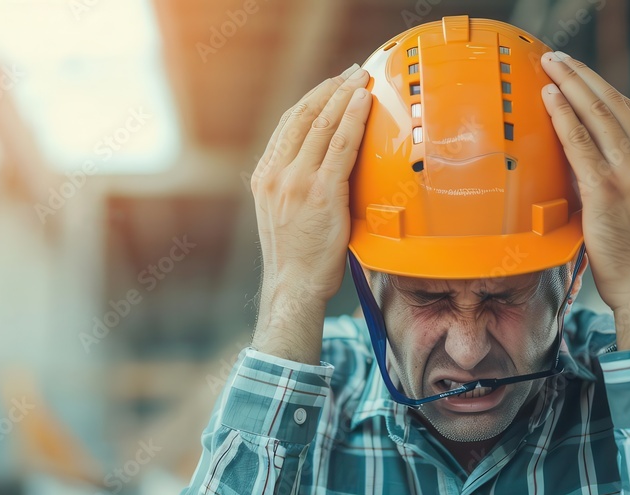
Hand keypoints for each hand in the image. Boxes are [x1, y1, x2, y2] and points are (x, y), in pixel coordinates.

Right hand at [250, 63, 370, 363]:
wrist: (293, 286)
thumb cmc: (296, 257)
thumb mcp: (283, 214)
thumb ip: (295, 186)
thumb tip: (322, 168)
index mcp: (265, 176)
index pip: (289, 124)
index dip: (313, 99)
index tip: (332, 86)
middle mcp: (276, 173)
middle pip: (304, 116)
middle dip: (330, 89)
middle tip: (352, 73)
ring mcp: (297, 181)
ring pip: (323, 125)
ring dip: (345, 96)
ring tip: (361, 79)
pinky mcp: (321, 192)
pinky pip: (341, 145)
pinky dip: (354, 119)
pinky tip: (365, 103)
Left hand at [540, 51, 629, 350]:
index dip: (603, 90)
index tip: (581, 75)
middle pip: (614, 105)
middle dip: (583, 76)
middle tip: (558, 57)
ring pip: (598, 116)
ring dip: (570, 85)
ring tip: (549, 66)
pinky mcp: (608, 191)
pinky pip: (581, 144)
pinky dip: (564, 117)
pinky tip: (550, 99)